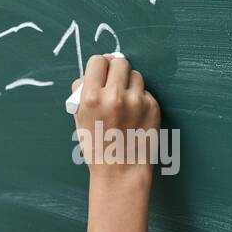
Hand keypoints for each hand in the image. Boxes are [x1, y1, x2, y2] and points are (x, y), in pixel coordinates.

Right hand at [71, 54, 160, 184]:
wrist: (120, 171)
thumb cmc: (97, 147)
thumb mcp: (79, 119)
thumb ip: (83, 93)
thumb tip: (90, 73)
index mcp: (92, 98)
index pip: (97, 61)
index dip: (99, 66)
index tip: (101, 72)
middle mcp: (114, 96)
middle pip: (119, 61)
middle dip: (116, 70)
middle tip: (114, 82)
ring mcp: (136, 101)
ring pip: (135, 74)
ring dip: (130, 83)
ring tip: (125, 101)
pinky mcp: (152, 107)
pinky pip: (145, 91)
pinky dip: (140, 98)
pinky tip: (135, 114)